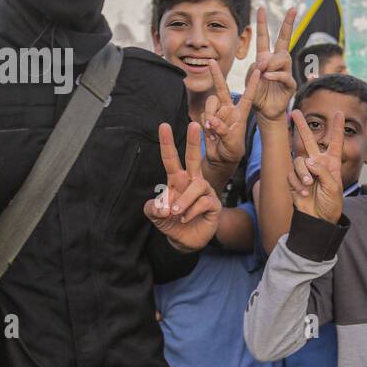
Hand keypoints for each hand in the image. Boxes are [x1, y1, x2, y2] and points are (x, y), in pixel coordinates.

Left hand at [145, 121, 221, 250]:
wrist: (185, 241)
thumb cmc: (171, 223)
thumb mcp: (156, 215)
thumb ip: (153, 208)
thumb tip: (163, 206)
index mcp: (176, 179)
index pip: (171, 159)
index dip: (167, 143)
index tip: (164, 126)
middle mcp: (192, 181)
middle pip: (194, 158)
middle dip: (194, 141)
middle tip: (194, 124)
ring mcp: (205, 192)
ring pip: (197, 186)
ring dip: (184, 199)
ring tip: (175, 212)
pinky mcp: (214, 204)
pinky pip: (203, 202)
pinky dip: (191, 212)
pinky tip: (186, 219)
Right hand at [199, 58, 252, 173]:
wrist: (220, 159)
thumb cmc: (232, 151)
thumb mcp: (232, 143)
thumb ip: (223, 131)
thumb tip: (212, 121)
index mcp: (241, 114)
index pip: (248, 96)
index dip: (253, 83)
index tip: (259, 70)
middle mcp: (229, 110)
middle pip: (222, 89)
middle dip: (216, 76)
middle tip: (210, 62)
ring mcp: (217, 114)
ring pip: (209, 104)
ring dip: (208, 116)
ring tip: (212, 130)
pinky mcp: (207, 118)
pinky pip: (202, 115)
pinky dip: (204, 124)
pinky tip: (210, 134)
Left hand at [250, 5, 298, 123]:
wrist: (264, 111)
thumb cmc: (256, 94)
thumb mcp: (249, 80)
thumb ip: (253, 69)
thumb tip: (264, 63)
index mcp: (265, 58)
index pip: (264, 37)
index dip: (262, 23)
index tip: (261, 8)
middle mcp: (277, 62)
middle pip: (284, 39)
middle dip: (288, 23)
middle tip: (293, 8)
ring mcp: (285, 71)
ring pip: (283, 57)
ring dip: (272, 62)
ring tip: (263, 71)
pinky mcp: (290, 84)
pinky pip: (285, 74)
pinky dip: (275, 75)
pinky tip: (267, 76)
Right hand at [288, 107, 344, 223]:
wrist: (319, 219)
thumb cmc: (331, 204)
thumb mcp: (334, 187)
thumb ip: (322, 171)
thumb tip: (307, 161)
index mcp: (331, 163)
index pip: (335, 142)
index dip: (337, 128)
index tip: (340, 113)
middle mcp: (317, 164)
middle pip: (308, 141)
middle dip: (301, 126)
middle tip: (295, 112)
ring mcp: (304, 171)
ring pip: (298, 160)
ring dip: (303, 172)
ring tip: (309, 184)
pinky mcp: (293, 180)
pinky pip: (291, 175)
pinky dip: (297, 183)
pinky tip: (303, 193)